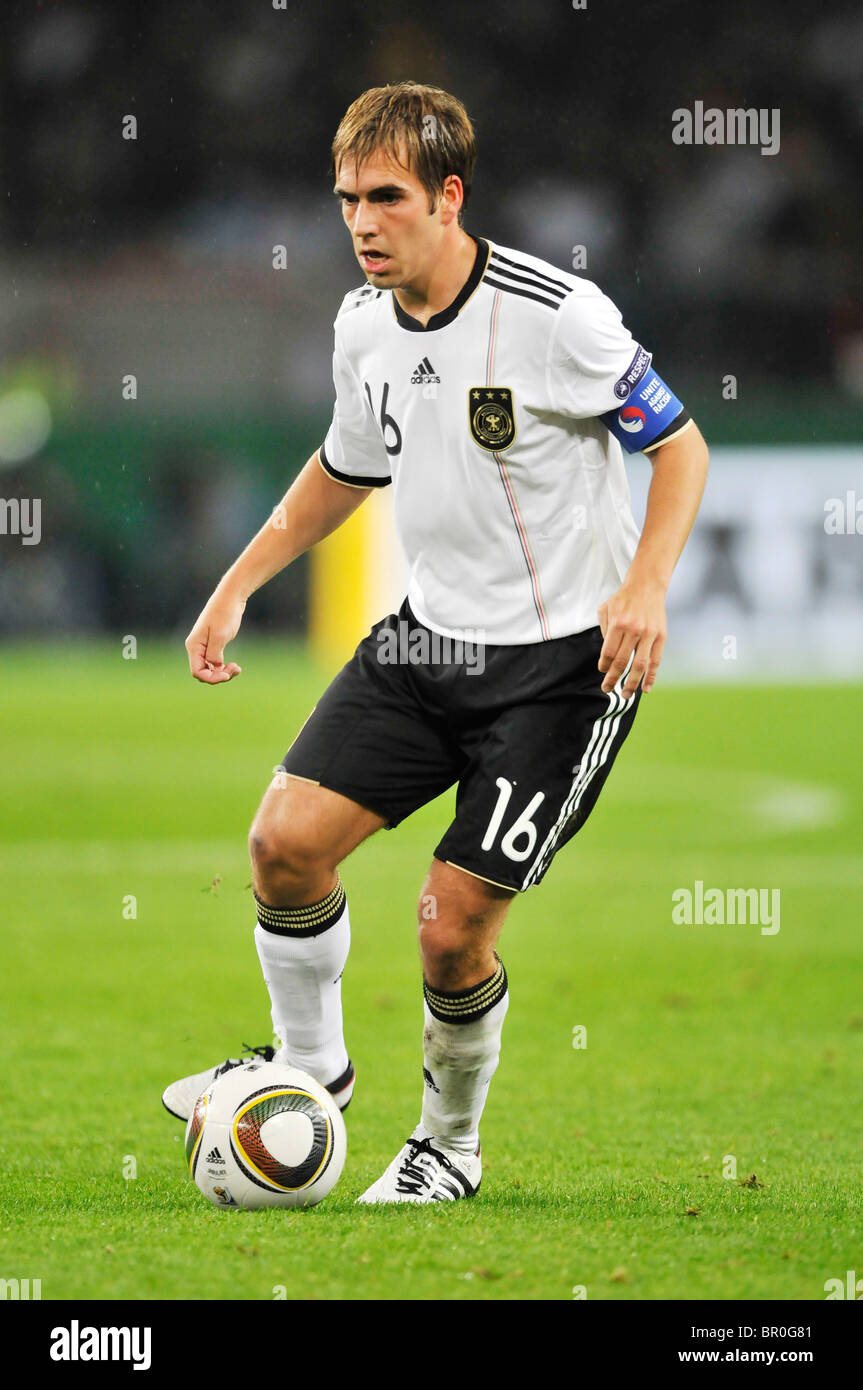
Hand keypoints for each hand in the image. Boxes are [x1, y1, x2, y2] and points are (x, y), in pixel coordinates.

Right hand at [185, 589, 245, 683]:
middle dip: (219, 676)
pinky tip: (234, 665)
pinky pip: (215, 663)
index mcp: (194, 646)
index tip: (227, 675)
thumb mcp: (220, 635)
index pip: (197, 672)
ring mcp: (204, 647)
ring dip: (223, 672)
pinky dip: (224, 667)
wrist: (231, 598)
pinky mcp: (213, 645)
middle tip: (236, 668)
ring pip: (210, 669)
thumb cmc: (224, 613)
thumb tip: (214, 666)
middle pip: (203, 672)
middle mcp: (196, 648)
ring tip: (237, 668)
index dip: (211, 678)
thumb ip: (214, 654)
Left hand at [597, 579, 666, 696]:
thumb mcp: (605, 609)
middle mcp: (633, 630)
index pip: (608, 653)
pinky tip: (646, 688)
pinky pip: (655, 661)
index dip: (604, 666)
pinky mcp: (660, 637)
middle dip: (613, 679)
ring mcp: (648, 634)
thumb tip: (607, 656)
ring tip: (626, 695)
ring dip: (631, 683)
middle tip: (607, 689)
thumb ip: (604, 631)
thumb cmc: (623, 599)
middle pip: (621, 662)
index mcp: (618, 624)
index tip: (603, 672)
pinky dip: (651, 676)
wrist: (647, 586)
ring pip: (639, 665)